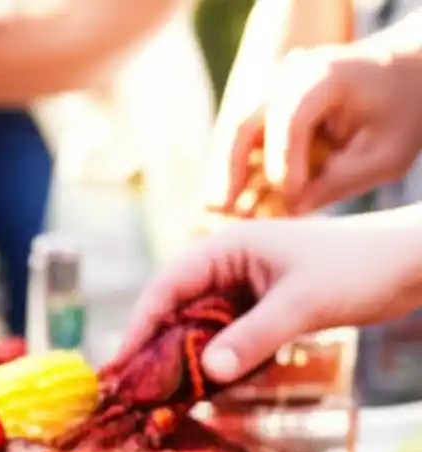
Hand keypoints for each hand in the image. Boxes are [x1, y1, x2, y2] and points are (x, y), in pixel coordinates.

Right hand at [122, 210, 421, 383]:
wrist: (412, 263)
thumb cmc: (358, 269)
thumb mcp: (302, 305)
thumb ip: (252, 338)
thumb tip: (207, 374)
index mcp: (226, 248)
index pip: (166, 286)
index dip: (140, 325)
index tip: (121, 364)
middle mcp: (227, 266)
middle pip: (176, 308)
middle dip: (156, 347)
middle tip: (135, 390)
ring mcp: (245, 288)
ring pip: (199, 326)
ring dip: (184, 359)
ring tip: (163, 396)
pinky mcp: (263, 309)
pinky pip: (226, 337)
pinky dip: (216, 361)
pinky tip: (208, 389)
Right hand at [219, 44, 421, 215]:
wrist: (399, 75)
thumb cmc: (399, 113)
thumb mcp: (385, 154)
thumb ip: (340, 181)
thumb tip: (291, 207)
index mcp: (323, 77)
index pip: (291, 121)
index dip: (286, 163)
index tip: (292, 200)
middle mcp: (285, 76)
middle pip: (244, 124)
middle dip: (229, 170)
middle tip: (218, 208)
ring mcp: (269, 90)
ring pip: (233, 135)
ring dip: (223, 175)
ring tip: (215, 213)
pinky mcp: (263, 109)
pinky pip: (241, 143)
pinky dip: (235, 174)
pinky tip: (232, 206)